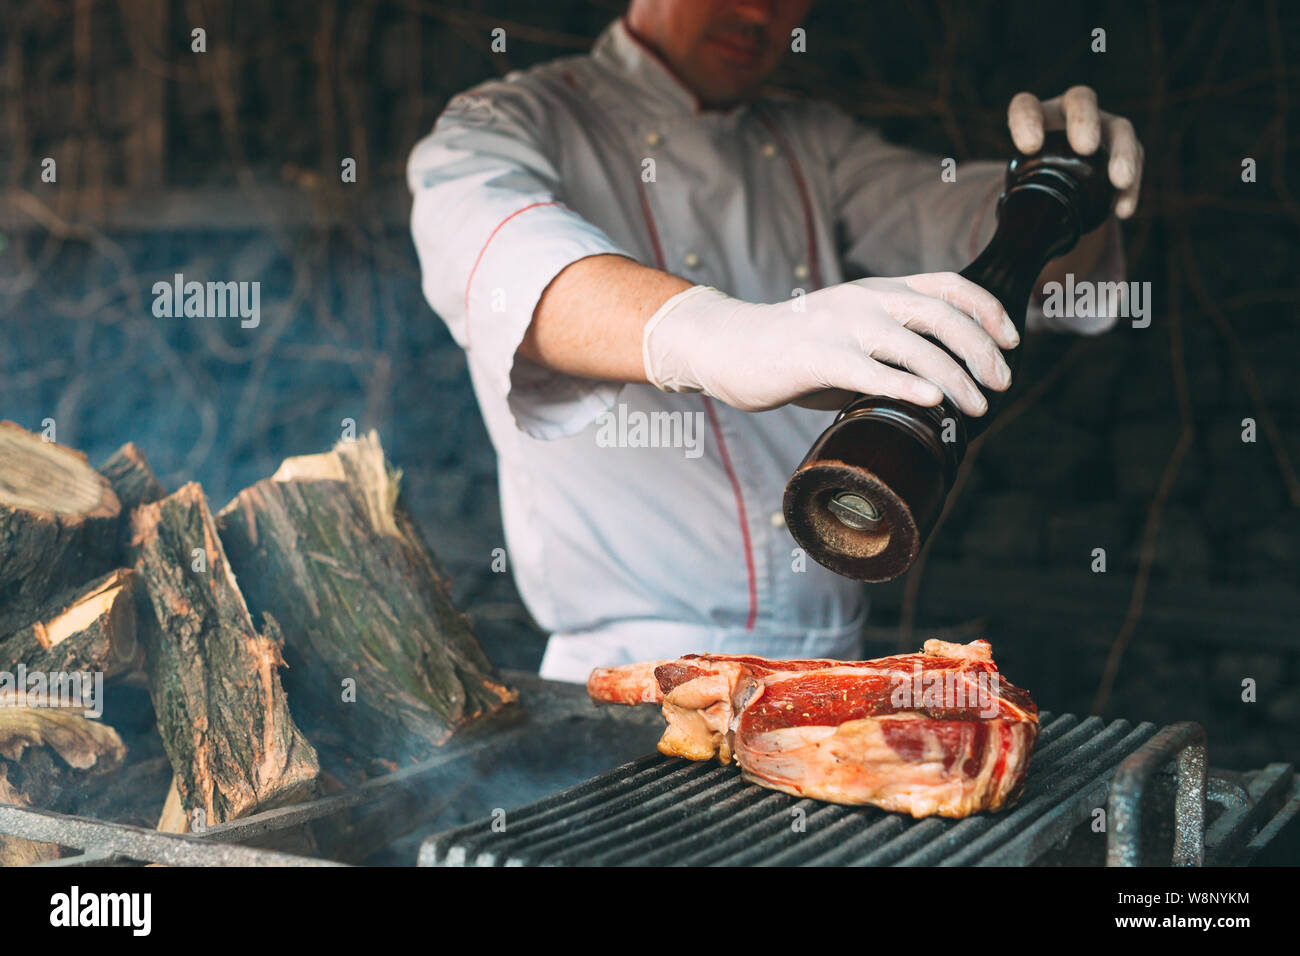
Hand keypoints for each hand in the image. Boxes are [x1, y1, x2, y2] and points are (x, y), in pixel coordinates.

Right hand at [641, 274, 1019, 416]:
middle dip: (982, 349)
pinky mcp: (816, 356)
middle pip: (942, 314)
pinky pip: (870, 370)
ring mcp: (840, 326)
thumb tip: (933, 389)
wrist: (727, 346)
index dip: (987, 310)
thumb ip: (887, 351)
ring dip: (955, 377)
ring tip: (977, 406)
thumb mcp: (848, 335)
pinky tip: (931, 400)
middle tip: (1001, 383)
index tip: (1012, 340)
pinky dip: (906, 385)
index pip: (946, 286)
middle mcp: (865, 300)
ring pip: (916, 345)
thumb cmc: (791, 350)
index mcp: (876, 290)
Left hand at [1007, 86, 1142, 218]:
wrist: (1060, 195)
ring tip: (1119, 181)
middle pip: (1080, 101)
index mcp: (1035, 118)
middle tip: (1085, 147)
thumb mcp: (1017, 191)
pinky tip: (1123, 210)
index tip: (1029, 146)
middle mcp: (1070, 114)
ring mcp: (1103, 127)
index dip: (1026, 120)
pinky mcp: (1126, 147)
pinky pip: (1136, 160)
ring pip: (1119, 127)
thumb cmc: (1031, 189)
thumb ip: (1009, 207)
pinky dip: (1132, 187)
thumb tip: (991, 258)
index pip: (1026, 106)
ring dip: (1121, 153)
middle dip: (1084, 121)